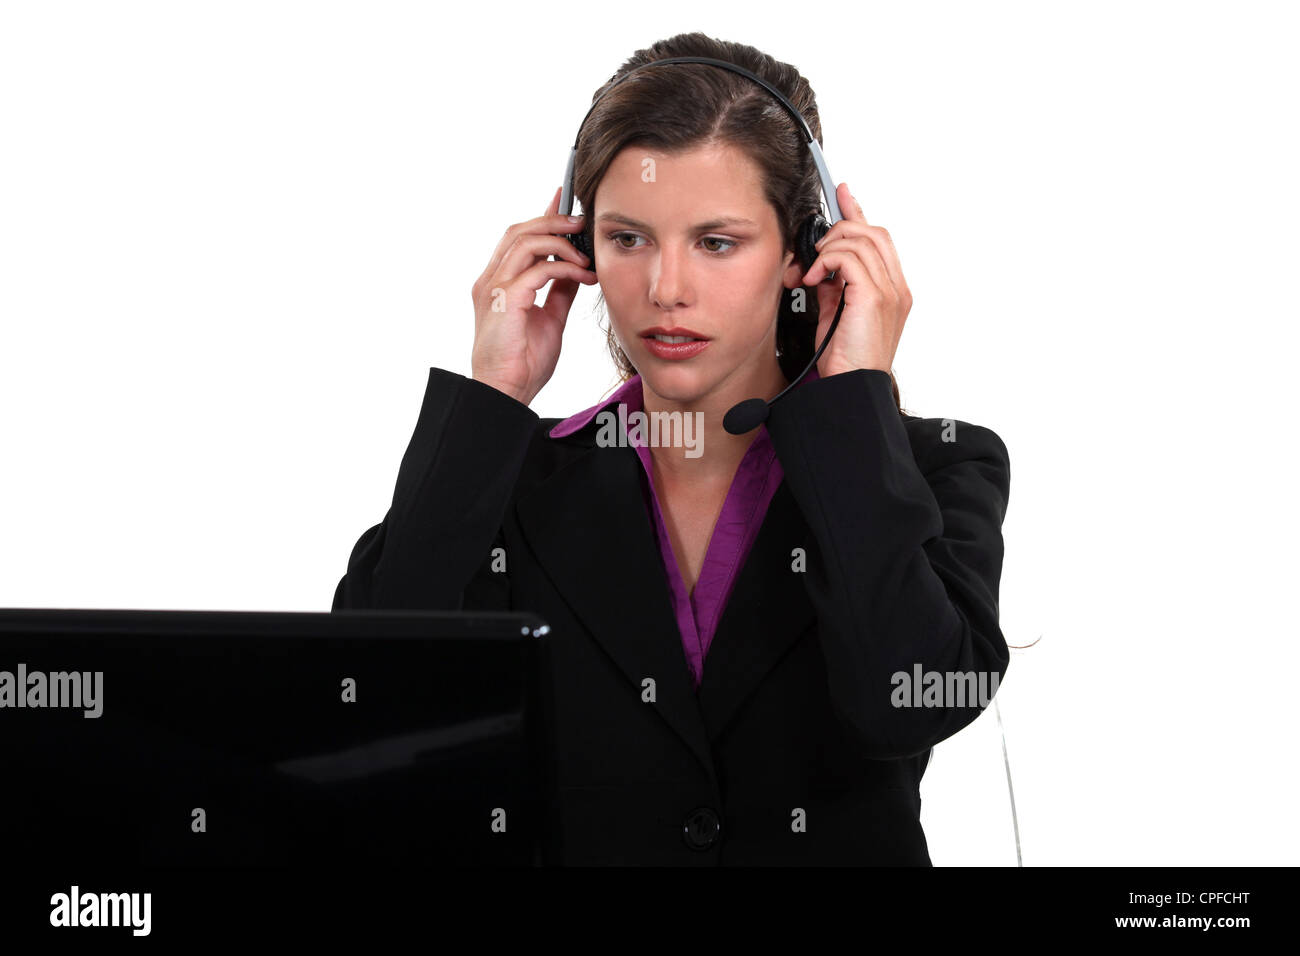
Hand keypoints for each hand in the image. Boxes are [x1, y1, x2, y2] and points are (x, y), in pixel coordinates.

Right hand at [470, 186, 597, 404]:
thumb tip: (576, 269)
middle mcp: (492, 279)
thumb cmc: (523, 362)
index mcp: (499, 282)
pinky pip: (539, 269)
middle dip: (554, 220)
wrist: (507, 392)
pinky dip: (564, 267)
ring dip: (560, 240)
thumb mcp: (550, 318)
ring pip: (526, 241)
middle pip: (520, 230)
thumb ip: (559, 291)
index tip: (566, 202)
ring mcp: (494, 287)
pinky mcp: (505, 299)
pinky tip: (583, 275)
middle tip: (583, 221)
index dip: (543, 216)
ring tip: (586, 249)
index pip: (519, 237)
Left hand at [799, 183, 911, 378]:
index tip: (842, 194)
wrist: (852, 389)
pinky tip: (814, 278)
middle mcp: (897, 287)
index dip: (858, 212)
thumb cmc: (845, 361)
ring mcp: (889, 291)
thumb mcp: (836, 317)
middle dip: (840, 227)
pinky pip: (849, 257)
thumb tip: (821, 269)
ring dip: (828, 248)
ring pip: (861, 239)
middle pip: (874, 231)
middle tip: (815, 248)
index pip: (879, 239)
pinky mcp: (874, 297)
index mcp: (892, 290)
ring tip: (811, 272)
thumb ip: (835, 289)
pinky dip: (826, 261)